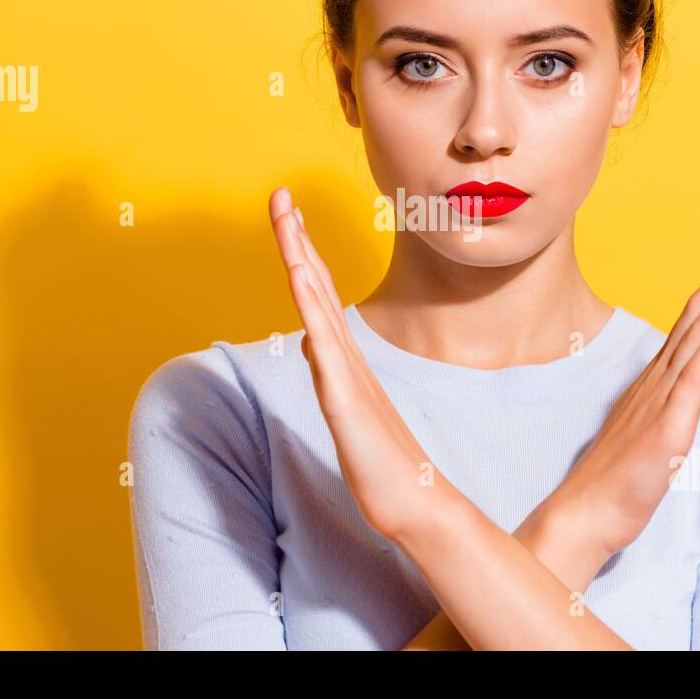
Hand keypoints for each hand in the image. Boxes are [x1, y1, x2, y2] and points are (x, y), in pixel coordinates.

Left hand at [268, 187, 449, 540]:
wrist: (418, 503)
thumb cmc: (385, 464)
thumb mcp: (348, 411)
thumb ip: (332, 374)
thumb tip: (312, 345)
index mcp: (345, 358)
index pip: (319, 294)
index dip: (302, 251)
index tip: (288, 213)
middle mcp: (346, 357)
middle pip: (316, 286)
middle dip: (297, 238)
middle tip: (281, 194)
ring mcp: (347, 375)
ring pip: (319, 307)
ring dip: (301, 259)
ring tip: (288, 220)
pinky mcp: (346, 400)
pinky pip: (325, 347)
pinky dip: (313, 310)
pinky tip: (301, 281)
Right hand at [553, 227, 699, 557]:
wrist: (586, 512)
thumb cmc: (617, 478)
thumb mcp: (650, 431)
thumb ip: (665, 404)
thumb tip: (682, 390)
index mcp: (658, 379)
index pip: (693, 320)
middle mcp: (660, 377)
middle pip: (699, 312)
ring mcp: (662, 397)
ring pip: (699, 332)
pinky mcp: (668, 424)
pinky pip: (694, 375)